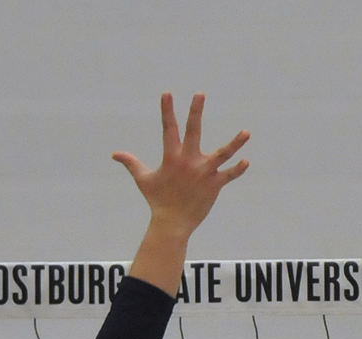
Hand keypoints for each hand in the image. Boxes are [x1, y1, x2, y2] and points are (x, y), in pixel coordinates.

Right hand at [113, 93, 248, 238]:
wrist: (172, 223)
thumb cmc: (157, 201)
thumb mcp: (143, 179)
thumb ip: (131, 163)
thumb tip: (114, 155)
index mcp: (171, 157)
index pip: (168, 128)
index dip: (167, 110)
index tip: (167, 93)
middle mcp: (188, 161)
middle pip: (193, 131)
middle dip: (195, 112)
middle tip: (200, 94)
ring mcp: (203, 172)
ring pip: (222, 154)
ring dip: (235, 143)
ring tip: (246, 132)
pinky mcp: (215, 185)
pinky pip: (229, 175)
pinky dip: (238, 169)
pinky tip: (246, 161)